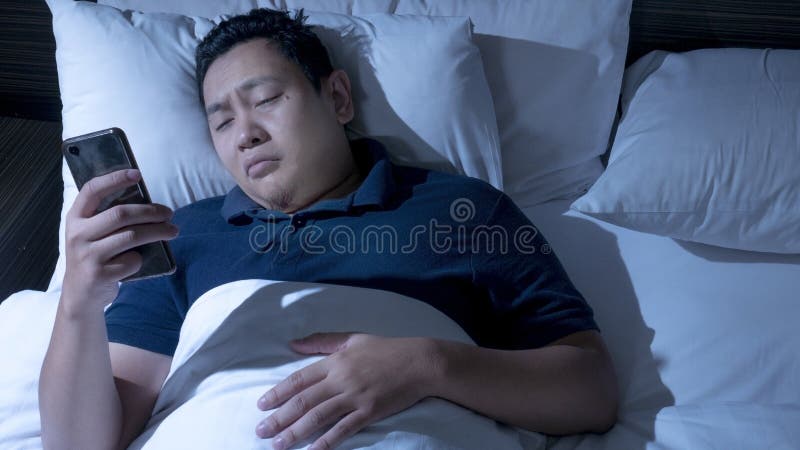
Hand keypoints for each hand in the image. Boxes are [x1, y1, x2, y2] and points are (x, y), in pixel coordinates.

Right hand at [62, 169, 177, 312]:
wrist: (81, 296)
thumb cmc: (95, 257)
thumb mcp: (92, 235)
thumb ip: (108, 219)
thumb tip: (148, 204)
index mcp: (75, 218)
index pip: (92, 190)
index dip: (114, 179)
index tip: (137, 174)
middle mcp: (77, 234)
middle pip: (121, 214)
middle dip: (151, 212)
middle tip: (169, 213)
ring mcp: (86, 255)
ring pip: (132, 236)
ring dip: (158, 232)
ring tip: (173, 231)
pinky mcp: (98, 274)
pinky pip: (131, 260)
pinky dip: (140, 259)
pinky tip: (140, 260)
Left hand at [255, 332, 439, 449]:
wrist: (420, 361)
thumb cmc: (386, 349)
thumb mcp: (353, 338)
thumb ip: (322, 341)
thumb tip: (293, 344)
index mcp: (335, 360)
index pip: (299, 379)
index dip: (278, 393)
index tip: (261, 405)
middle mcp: (341, 379)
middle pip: (303, 401)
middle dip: (279, 417)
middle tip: (260, 431)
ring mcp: (355, 396)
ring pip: (318, 416)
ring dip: (295, 432)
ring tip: (277, 445)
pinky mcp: (369, 411)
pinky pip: (343, 429)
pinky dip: (326, 442)